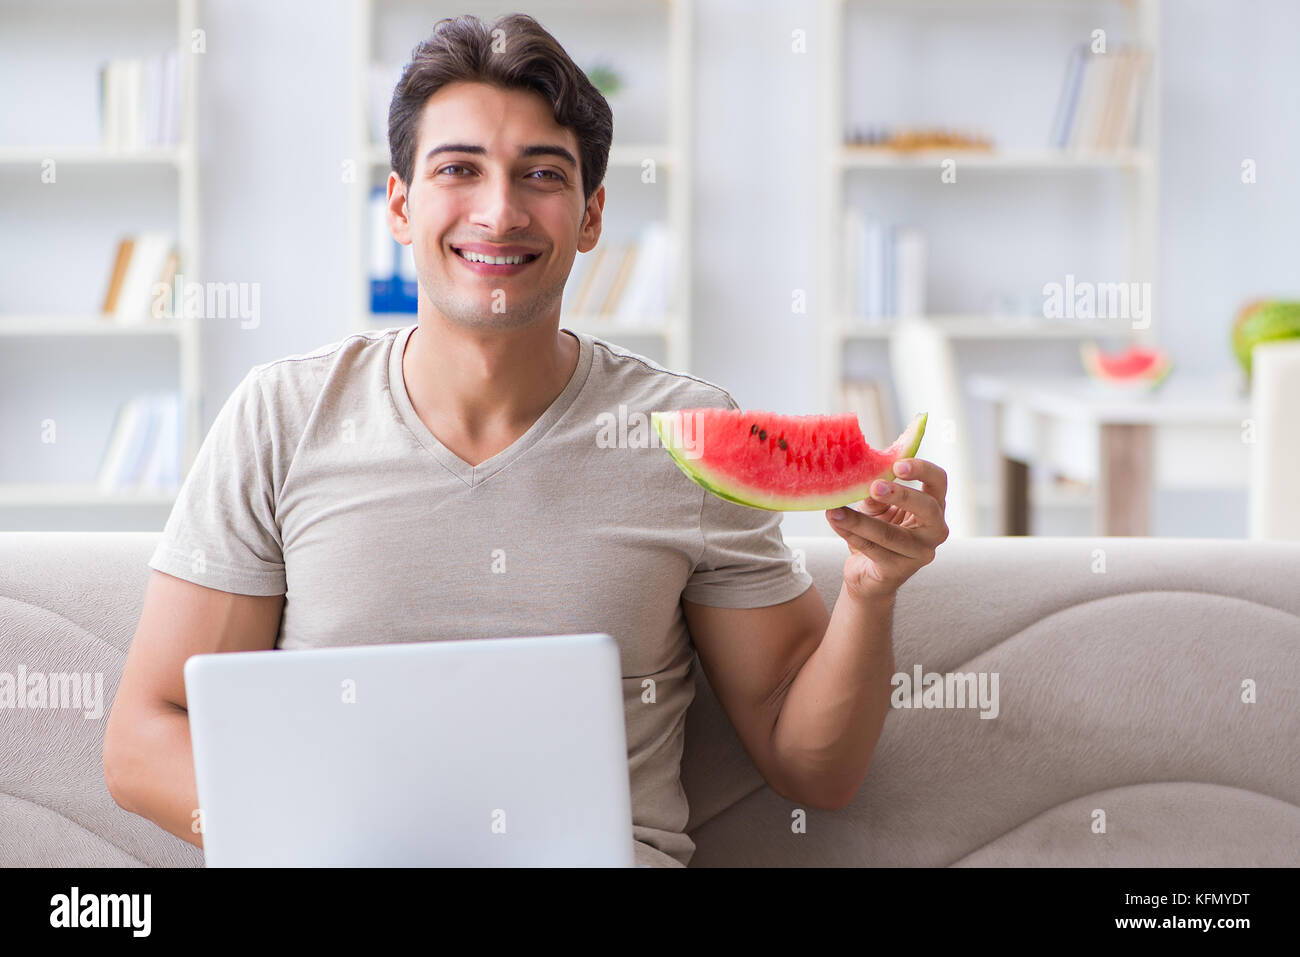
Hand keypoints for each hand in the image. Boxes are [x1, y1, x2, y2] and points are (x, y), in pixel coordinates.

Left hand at [825, 458, 948, 601]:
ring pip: (891, 535)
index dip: (922, 469)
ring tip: (836, 510)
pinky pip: (873, 549)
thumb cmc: (877, 531)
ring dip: (860, 521)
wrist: (867, 573)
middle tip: (874, 486)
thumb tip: (868, 478)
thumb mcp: (877, 506)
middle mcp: (935, 530)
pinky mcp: (899, 570)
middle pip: (928, 508)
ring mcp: (920, 553)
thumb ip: (877, 492)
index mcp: (933, 505)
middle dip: (900, 495)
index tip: (897, 464)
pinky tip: (834, 520)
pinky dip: (850, 533)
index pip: (939, 481)